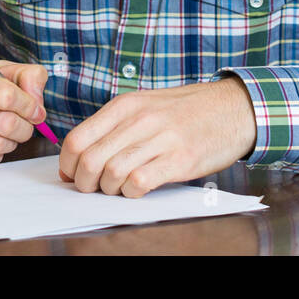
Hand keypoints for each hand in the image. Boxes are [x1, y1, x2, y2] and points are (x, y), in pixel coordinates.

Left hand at [58, 77, 256, 196]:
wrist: (232, 108)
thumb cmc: (184, 111)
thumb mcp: (144, 106)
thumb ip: (115, 126)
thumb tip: (81, 155)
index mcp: (124, 105)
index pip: (77, 139)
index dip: (67, 165)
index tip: (71, 176)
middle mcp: (138, 120)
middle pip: (90, 159)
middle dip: (84, 182)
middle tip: (92, 189)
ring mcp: (160, 139)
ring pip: (112, 173)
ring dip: (108, 190)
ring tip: (118, 189)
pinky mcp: (180, 160)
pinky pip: (140, 182)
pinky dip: (132, 192)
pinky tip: (138, 190)